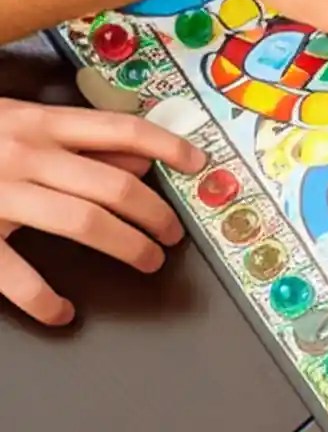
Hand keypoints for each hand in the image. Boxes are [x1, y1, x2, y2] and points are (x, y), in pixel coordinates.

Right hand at [0, 99, 205, 324]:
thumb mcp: (19, 124)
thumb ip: (79, 141)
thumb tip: (139, 160)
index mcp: (38, 122)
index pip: (121, 129)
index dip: (168, 145)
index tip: (200, 163)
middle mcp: (24, 154)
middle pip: (114, 186)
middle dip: (156, 214)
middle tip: (173, 235)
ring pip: (84, 223)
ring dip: (127, 247)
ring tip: (148, 262)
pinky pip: (14, 273)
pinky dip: (43, 298)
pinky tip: (62, 313)